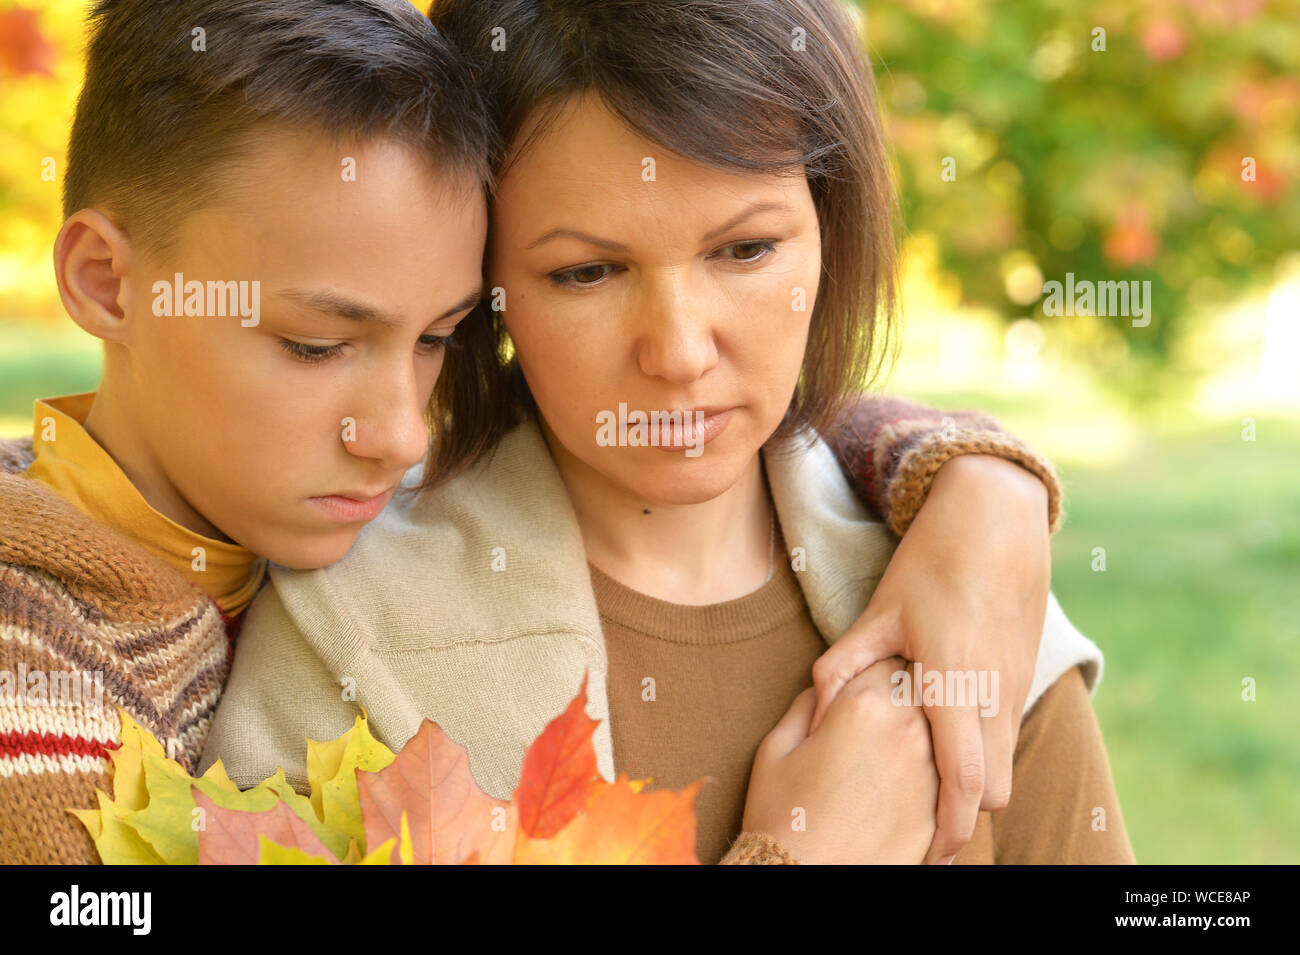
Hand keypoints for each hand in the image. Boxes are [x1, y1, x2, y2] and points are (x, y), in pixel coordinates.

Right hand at [742, 657, 938, 863]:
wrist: (804, 877)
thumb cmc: (782, 811)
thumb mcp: (777, 746)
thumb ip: (807, 703)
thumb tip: (827, 687)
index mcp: (864, 703)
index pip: (886, 657)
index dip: (877, 661)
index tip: (870, 672)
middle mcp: (908, 729)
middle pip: (923, 687)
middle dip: (909, 690)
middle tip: (886, 706)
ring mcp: (931, 770)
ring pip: (944, 729)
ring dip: (926, 728)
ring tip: (893, 745)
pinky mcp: (940, 809)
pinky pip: (948, 774)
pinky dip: (933, 770)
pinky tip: (901, 781)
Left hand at [807, 454, 1049, 863]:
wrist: (999, 518)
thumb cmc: (933, 560)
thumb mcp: (881, 607)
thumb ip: (846, 660)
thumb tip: (819, 702)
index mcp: (955, 680)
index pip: (964, 779)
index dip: (951, 826)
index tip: (931, 854)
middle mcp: (994, 690)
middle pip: (995, 788)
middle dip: (965, 814)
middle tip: (922, 825)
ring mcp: (1015, 682)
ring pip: (1005, 761)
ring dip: (976, 782)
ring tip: (931, 787)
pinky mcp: (1023, 672)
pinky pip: (1008, 731)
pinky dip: (985, 749)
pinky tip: (949, 739)